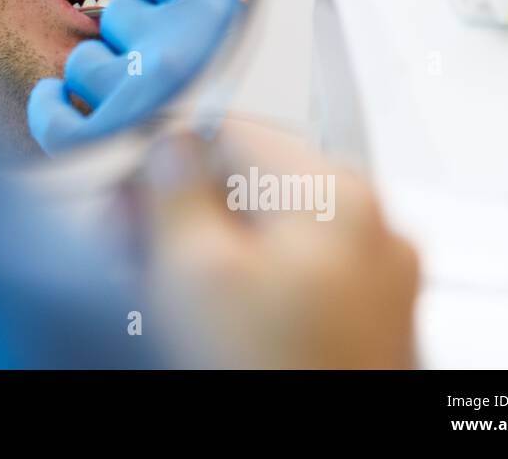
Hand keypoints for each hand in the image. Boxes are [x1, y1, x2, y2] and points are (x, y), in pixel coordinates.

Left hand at [28, 0, 240, 153]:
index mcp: (220, 21)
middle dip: (135, 41)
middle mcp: (175, 51)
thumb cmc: (259, 141)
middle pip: (119, 16)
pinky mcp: (95, 144)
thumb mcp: (256, 49)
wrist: (263, 228)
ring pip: (85, 63)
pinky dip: (49, 109)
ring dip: (102, 81)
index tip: (167, 5)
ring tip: (138, 111)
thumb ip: (202, 2)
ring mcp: (132, 97)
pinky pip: (51, 116)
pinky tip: (58, 106)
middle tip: (166, 80)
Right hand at [146, 120, 420, 367]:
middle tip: (133, 246)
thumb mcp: (190, 268)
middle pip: (256, 184)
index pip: (232, 130)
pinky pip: (301, 275)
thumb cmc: (270, 376)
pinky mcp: (372, 321)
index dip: (164, 160)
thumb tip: (170, 145)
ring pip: (274, 233)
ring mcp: (380, 278)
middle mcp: (374, 226)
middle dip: (185, 208)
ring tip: (164, 288)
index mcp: (338, 194)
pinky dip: (252, 282)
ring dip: (211, 247)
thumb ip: (173, 186)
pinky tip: (211, 317)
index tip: (127, 197)